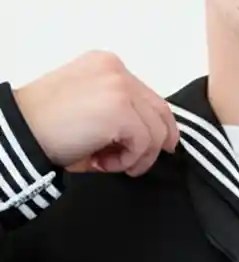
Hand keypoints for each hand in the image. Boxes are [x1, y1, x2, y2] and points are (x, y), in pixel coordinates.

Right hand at [13, 51, 178, 175]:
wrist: (21, 130)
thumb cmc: (46, 125)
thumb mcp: (91, 108)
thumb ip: (121, 112)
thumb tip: (153, 139)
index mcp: (107, 65)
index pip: (149, 97)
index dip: (157, 125)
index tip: (156, 146)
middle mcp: (116, 70)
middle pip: (160, 112)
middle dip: (155, 143)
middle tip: (137, 163)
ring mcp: (120, 88)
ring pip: (156, 132)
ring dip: (137, 155)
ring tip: (108, 162)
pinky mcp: (121, 109)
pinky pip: (144, 143)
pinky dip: (129, 160)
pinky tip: (103, 162)